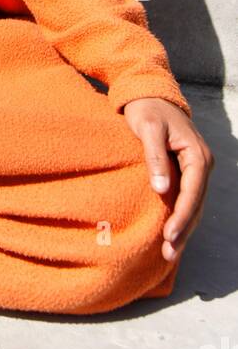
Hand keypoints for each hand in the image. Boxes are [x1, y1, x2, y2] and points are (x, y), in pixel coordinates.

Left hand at [122, 97, 213, 263]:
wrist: (148, 94)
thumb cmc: (146, 109)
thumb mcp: (148, 128)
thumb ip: (155, 157)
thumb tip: (161, 189)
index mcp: (196, 154)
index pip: (192, 192)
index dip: (182, 216)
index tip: (169, 236)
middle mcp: (201, 164)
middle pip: (195, 204)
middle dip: (183, 230)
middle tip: (167, 254)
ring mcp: (195, 169)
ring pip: (192, 205)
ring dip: (182, 229)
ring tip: (168, 252)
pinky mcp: (185, 171)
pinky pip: (186, 199)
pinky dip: (180, 217)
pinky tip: (170, 234)